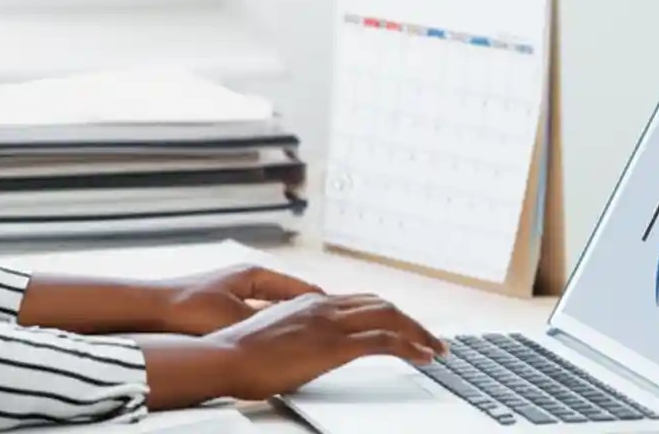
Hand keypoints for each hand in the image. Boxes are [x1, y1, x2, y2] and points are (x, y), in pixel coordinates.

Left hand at [156, 264, 324, 335]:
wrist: (152, 309)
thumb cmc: (189, 307)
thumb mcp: (236, 317)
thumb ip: (266, 323)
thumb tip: (293, 329)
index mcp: (254, 275)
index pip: (301, 288)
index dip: (323, 303)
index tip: (342, 314)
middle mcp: (246, 280)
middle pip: (289, 298)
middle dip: (309, 312)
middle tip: (333, 326)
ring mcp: (234, 293)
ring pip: (273, 309)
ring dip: (287, 322)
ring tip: (309, 337)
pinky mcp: (222, 308)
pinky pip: (256, 319)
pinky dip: (268, 329)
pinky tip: (274, 345)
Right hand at [207, 292, 446, 400]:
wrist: (224, 357)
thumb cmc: (237, 354)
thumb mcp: (270, 337)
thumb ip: (292, 335)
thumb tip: (299, 347)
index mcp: (307, 302)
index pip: (358, 301)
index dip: (384, 313)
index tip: (400, 326)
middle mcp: (322, 305)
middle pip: (379, 304)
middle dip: (409, 320)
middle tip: (428, 337)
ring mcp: (329, 323)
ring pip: (389, 316)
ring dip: (417, 331)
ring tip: (435, 347)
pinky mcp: (334, 345)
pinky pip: (383, 341)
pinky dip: (410, 346)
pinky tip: (423, 356)